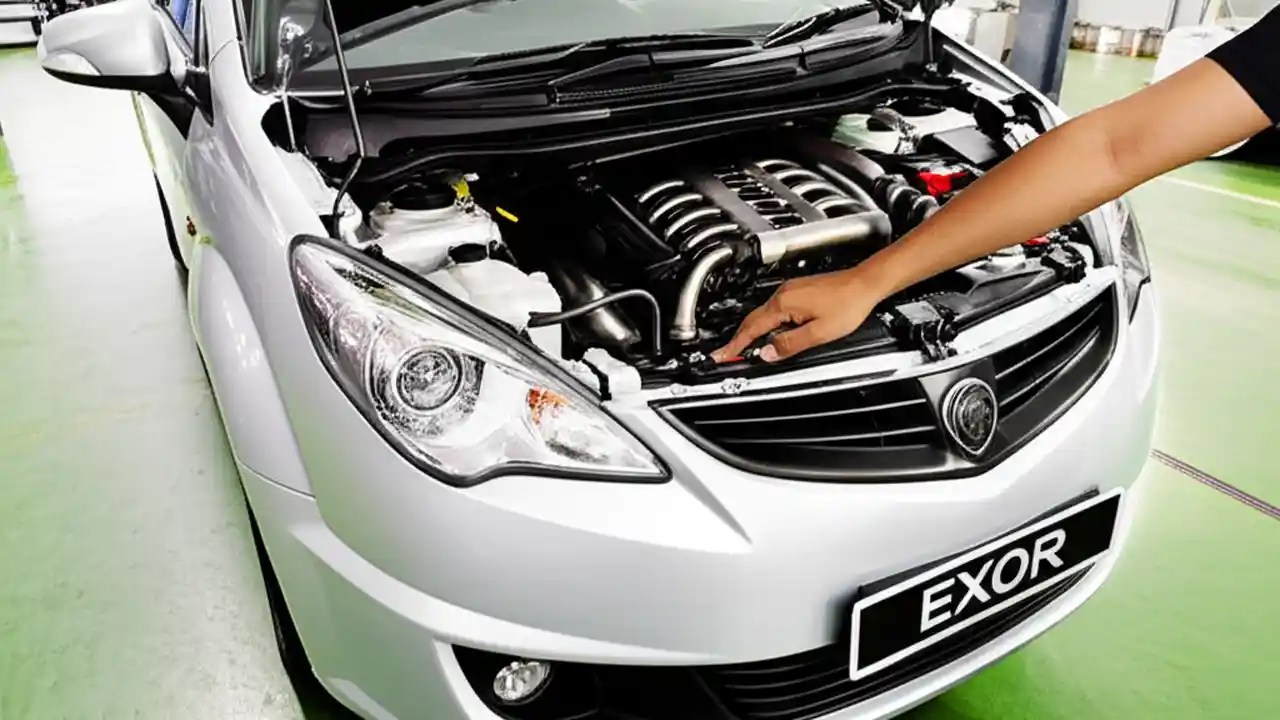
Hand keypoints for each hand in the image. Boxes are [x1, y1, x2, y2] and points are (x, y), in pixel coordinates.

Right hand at [711, 268, 882, 362]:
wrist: (865, 283)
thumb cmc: (848, 303)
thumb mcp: (819, 332)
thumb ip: (790, 344)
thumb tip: (768, 353)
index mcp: (784, 304)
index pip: (752, 329)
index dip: (736, 345)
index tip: (722, 355)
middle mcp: (783, 294)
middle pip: (753, 321)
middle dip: (738, 339)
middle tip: (726, 354)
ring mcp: (790, 291)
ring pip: (763, 315)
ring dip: (751, 332)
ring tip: (743, 347)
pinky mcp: (797, 292)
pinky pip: (773, 310)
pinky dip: (765, 324)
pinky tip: (768, 332)